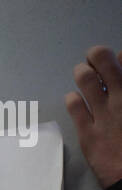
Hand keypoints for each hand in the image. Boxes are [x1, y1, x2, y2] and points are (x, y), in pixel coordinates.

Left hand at [66, 46, 121, 188]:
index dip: (118, 56)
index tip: (117, 59)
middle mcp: (119, 98)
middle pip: (101, 59)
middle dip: (95, 55)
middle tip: (94, 60)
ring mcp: (103, 115)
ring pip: (85, 78)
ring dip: (81, 72)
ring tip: (82, 75)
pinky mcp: (88, 133)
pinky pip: (74, 105)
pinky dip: (72, 98)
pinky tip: (74, 100)